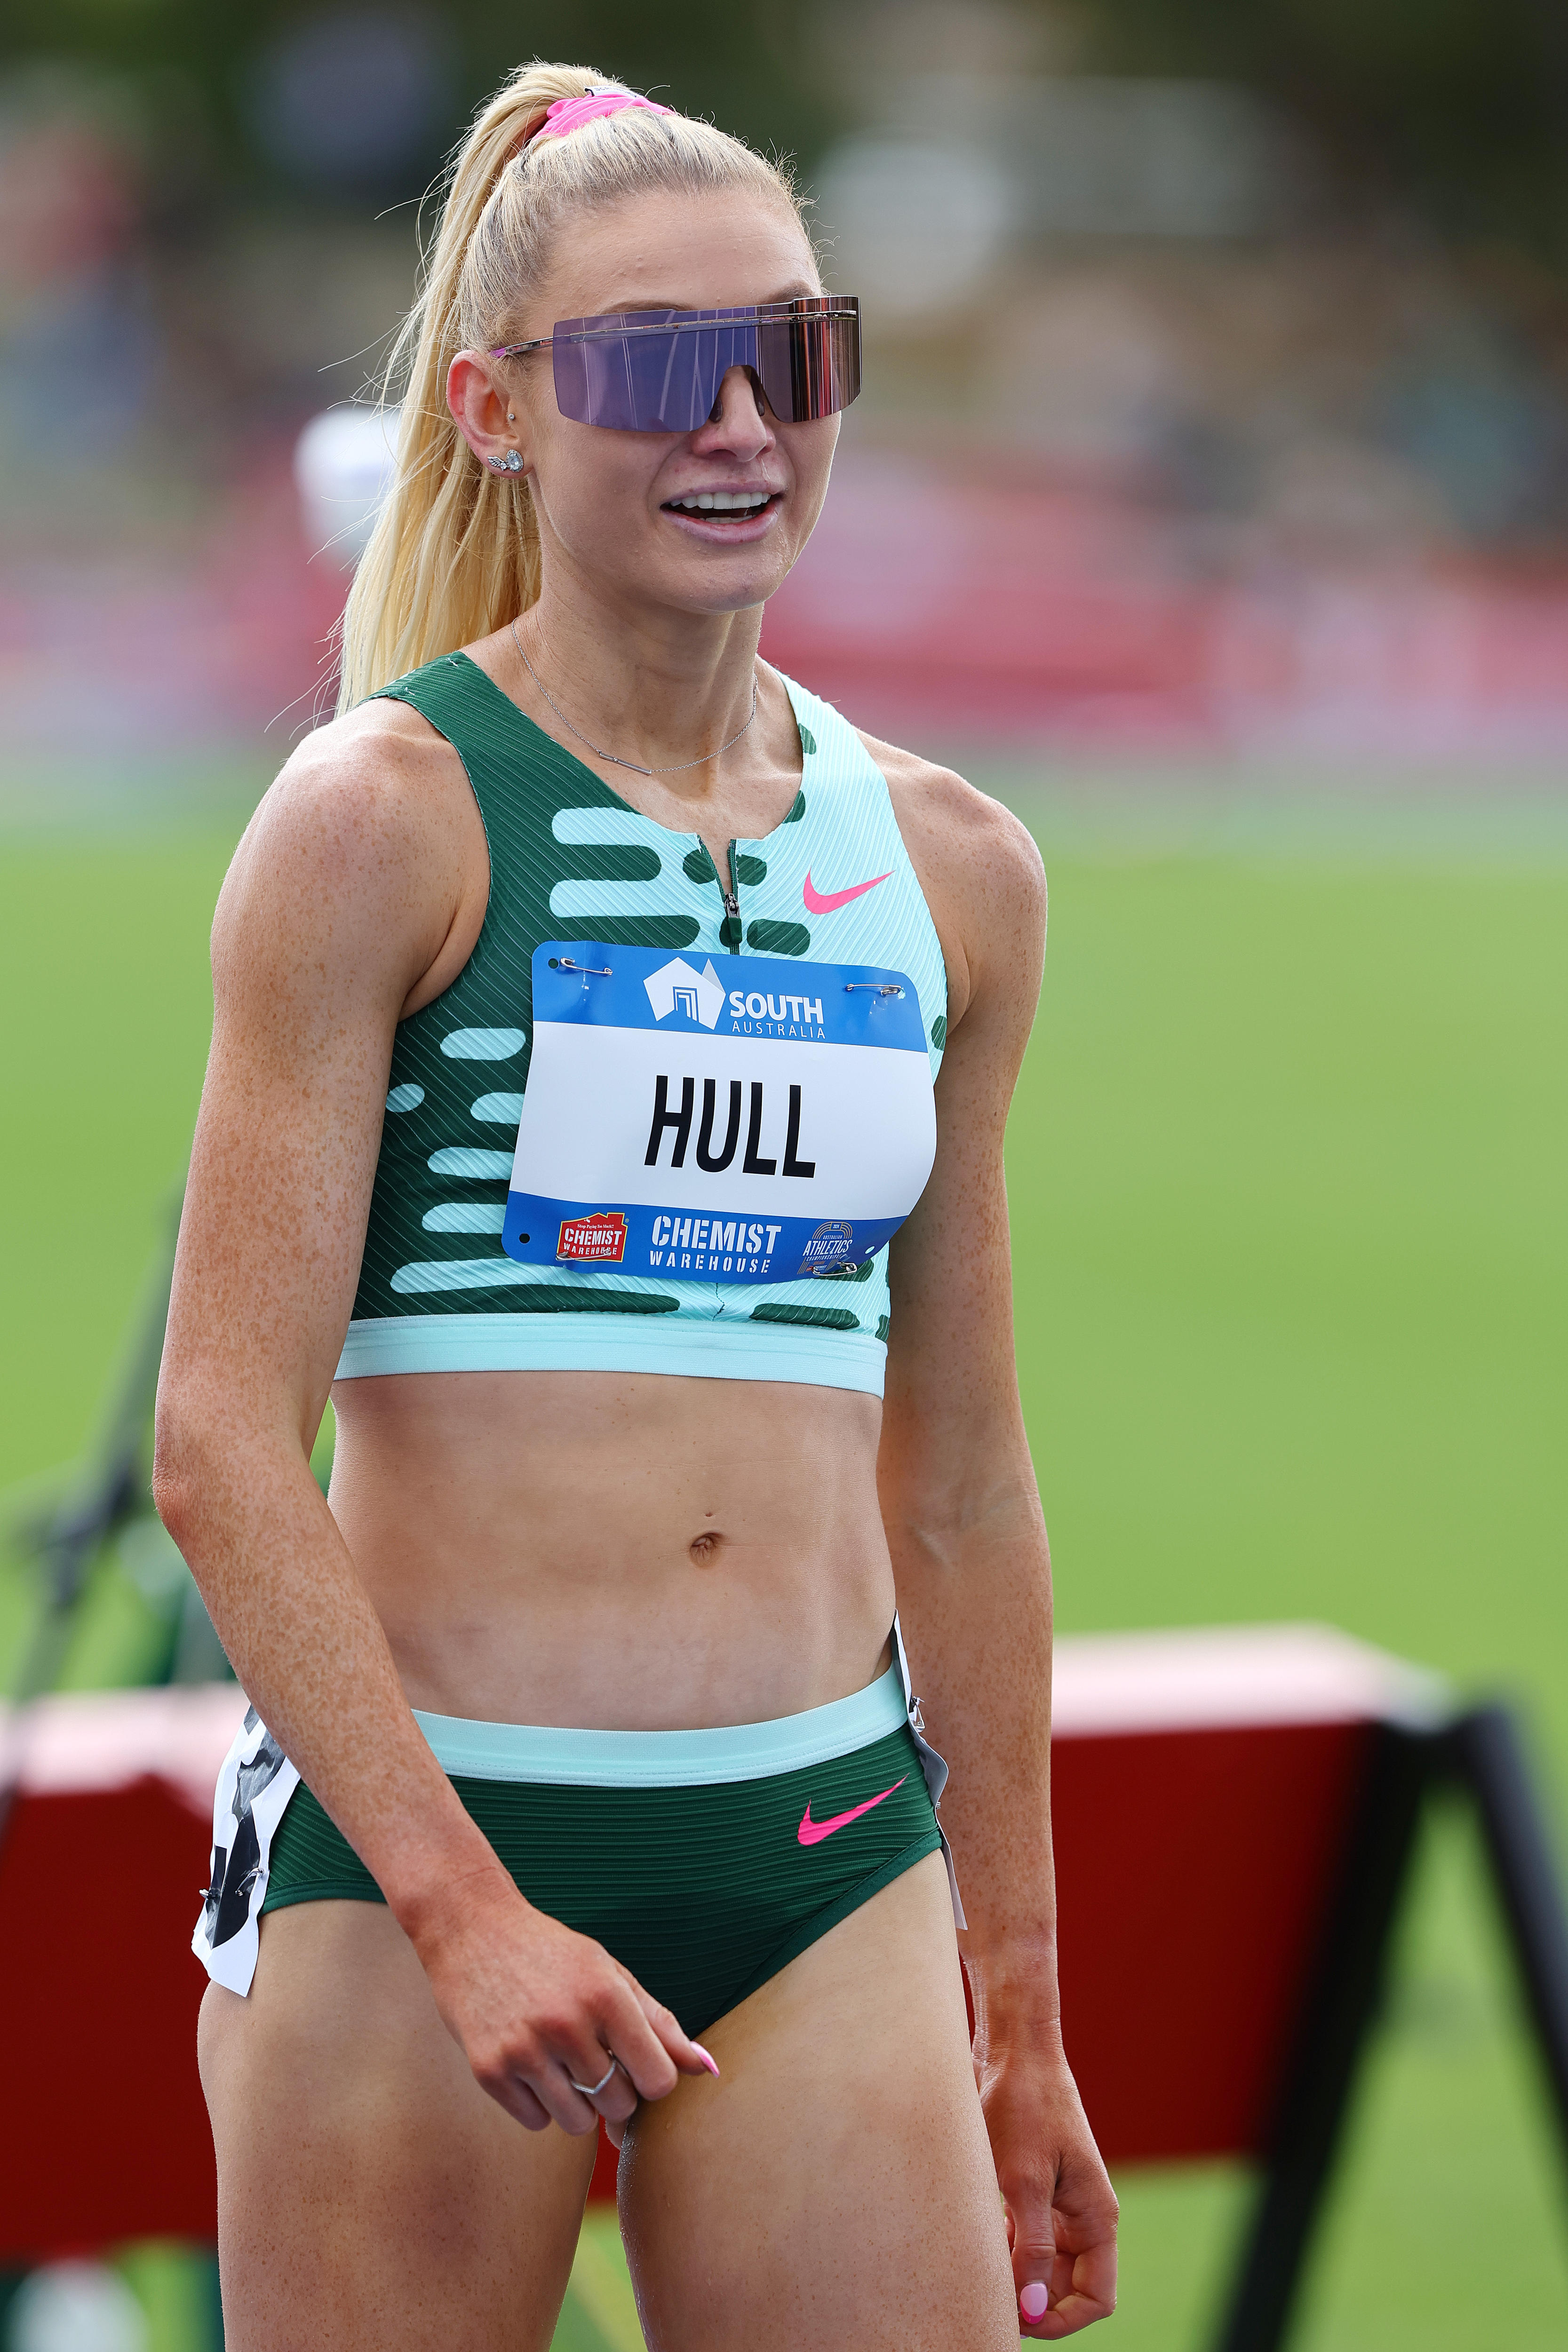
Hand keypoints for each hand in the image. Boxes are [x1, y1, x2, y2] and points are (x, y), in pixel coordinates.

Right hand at [412, 1864, 717, 2139]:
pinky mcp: (488, 2071)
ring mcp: (523, 2050)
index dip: (652, 2078)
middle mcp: (566, 2024)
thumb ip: (659, 2022)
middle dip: (614, 2092)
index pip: (658, 2080)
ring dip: (578, 2104)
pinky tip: (530, 2065)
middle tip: (594, 2059)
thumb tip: (708, 2069)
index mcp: (605, 1995)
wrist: (471, 1928)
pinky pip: (536, 2123)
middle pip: (619, 2105)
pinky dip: (540, 2105)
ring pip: (578, 2124)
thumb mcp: (609, 1973)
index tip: (636, 2063)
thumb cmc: (551, 1953)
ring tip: (563, 2063)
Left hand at [976, 2017, 1117, 2337]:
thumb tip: (1032, 2311)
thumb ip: (1031, 2247)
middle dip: (1032, 2297)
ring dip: (1013, 2269)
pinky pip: (1024, 2235)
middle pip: (1066, 2286)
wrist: (1011, 2048)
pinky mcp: (1033, 2186)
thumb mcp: (1024, 2180)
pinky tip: (979, 2228)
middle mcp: (1083, 2215)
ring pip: (1041, 2263)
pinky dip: (1002, 2243)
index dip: (1061, 2320)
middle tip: (989, 2290)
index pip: (1096, 2298)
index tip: (1019, 2320)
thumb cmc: (1022, 2104)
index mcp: (1096, 2217)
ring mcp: (1059, 2202)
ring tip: (980, 2252)